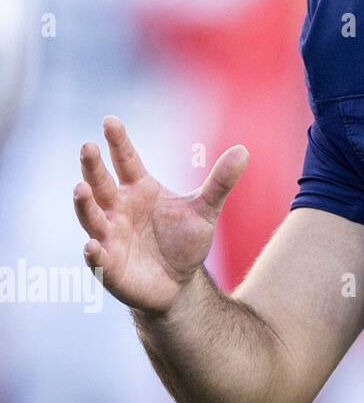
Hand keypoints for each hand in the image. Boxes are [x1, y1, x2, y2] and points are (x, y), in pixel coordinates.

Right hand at [72, 115, 247, 314]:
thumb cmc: (185, 240)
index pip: (127, 161)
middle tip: (87, 146)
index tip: (110, 120)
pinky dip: (93, 252)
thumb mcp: (206, 209)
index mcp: (139, 189)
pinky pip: (98, 258)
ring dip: (84, 204)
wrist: (179, 282)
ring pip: (91, 217)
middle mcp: (118, 209)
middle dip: (93, 166)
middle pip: (101, 183)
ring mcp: (110, 236)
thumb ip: (221, 181)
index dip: (118, 141)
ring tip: (80, 188)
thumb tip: (244, 149)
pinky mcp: (109, 266)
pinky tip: (92, 245)